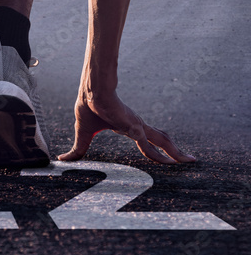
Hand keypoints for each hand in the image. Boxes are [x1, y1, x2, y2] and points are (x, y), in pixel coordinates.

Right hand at [58, 92, 196, 163]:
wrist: (91, 92)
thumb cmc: (88, 106)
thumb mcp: (83, 133)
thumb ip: (79, 149)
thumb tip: (62, 160)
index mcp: (127, 126)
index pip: (146, 139)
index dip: (155, 148)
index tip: (163, 156)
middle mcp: (136, 126)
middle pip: (161, 139)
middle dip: (174, 150)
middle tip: (189, 159)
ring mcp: (138, 127)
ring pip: (163, 141)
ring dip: (176, 152)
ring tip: (191, 161)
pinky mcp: (135, 128)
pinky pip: (152, 146)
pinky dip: (162, 156)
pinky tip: (171, 162)